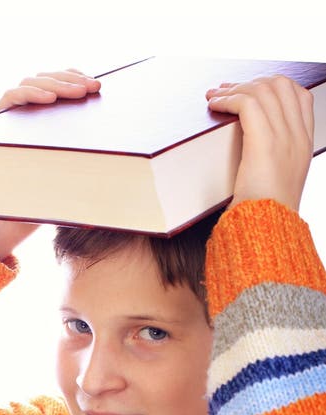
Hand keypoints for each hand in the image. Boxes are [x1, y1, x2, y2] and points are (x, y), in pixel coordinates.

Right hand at [0, 69, 100, 258]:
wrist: (4, 220)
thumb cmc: (38, 200)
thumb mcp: (68, 176)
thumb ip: (82, 161)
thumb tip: (121, 160)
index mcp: (43, 120)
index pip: (58, 85)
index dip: (75, 79)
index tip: (97, 86)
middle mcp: (25, 114)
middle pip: (47, 80)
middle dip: (71, 81)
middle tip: (92, 88)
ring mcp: (8, 117)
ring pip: (30, 83)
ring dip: (55, 84)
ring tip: (76, 92)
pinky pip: (10, 98)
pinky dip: (29, 94)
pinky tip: (49, 98)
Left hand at [206, 75, 313, 210]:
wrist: (267, 230)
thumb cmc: (264, 214)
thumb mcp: (277, 183)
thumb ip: (272, 162)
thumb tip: (250, 151)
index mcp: (304, 144)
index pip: (299, 96)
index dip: (273, 85)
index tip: (250, 88)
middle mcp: (298, 137)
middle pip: (281, 85)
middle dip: (250, 81)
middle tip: (225, 88)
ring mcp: (284, 138)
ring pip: (262, 90)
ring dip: (234, 87)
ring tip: (213, 95)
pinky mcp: (264, 143)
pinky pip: (247, 103)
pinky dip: (228, 98)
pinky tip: (214, 105)